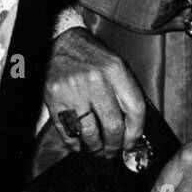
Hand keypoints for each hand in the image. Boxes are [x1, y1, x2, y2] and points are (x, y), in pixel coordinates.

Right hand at [44, 27, 145, 156]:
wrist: (61, 40)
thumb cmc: (91, 56)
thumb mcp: (115, 64)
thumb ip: (125, 92)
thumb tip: (133, 127)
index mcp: (115, 70)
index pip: (135, 109)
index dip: (136, 132)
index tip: (131, 142)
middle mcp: (96, 80)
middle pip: (113, 126)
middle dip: (115, 145)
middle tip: (113, 151)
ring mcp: (74, 91)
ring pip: (90, 134)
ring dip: (95, 148)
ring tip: (97, 150)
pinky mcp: (55, 98)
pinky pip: (67, 130)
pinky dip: (74, 143)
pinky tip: (79, 145)